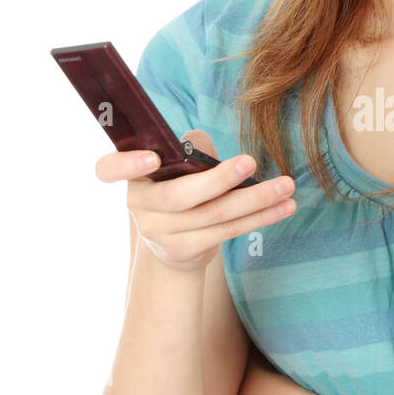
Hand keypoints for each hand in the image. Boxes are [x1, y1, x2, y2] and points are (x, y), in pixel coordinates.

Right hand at [94, 129, 295, 273]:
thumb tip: (201, 143)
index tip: (152, 158)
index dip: (126, 165)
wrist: (172, 246)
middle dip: (218, 180)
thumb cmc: (179, 190)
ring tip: (286, 185)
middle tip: (250, 162)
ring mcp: (162, 233)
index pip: (108, 170)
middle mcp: (141, 207)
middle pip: (180, 196)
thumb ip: (189, 150)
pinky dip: (260, 217)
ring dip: (255, 199)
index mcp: (133, 178)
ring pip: (213, 215)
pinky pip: (228, 231)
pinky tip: (284, 207)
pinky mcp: (186, 251)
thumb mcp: (177, 168)